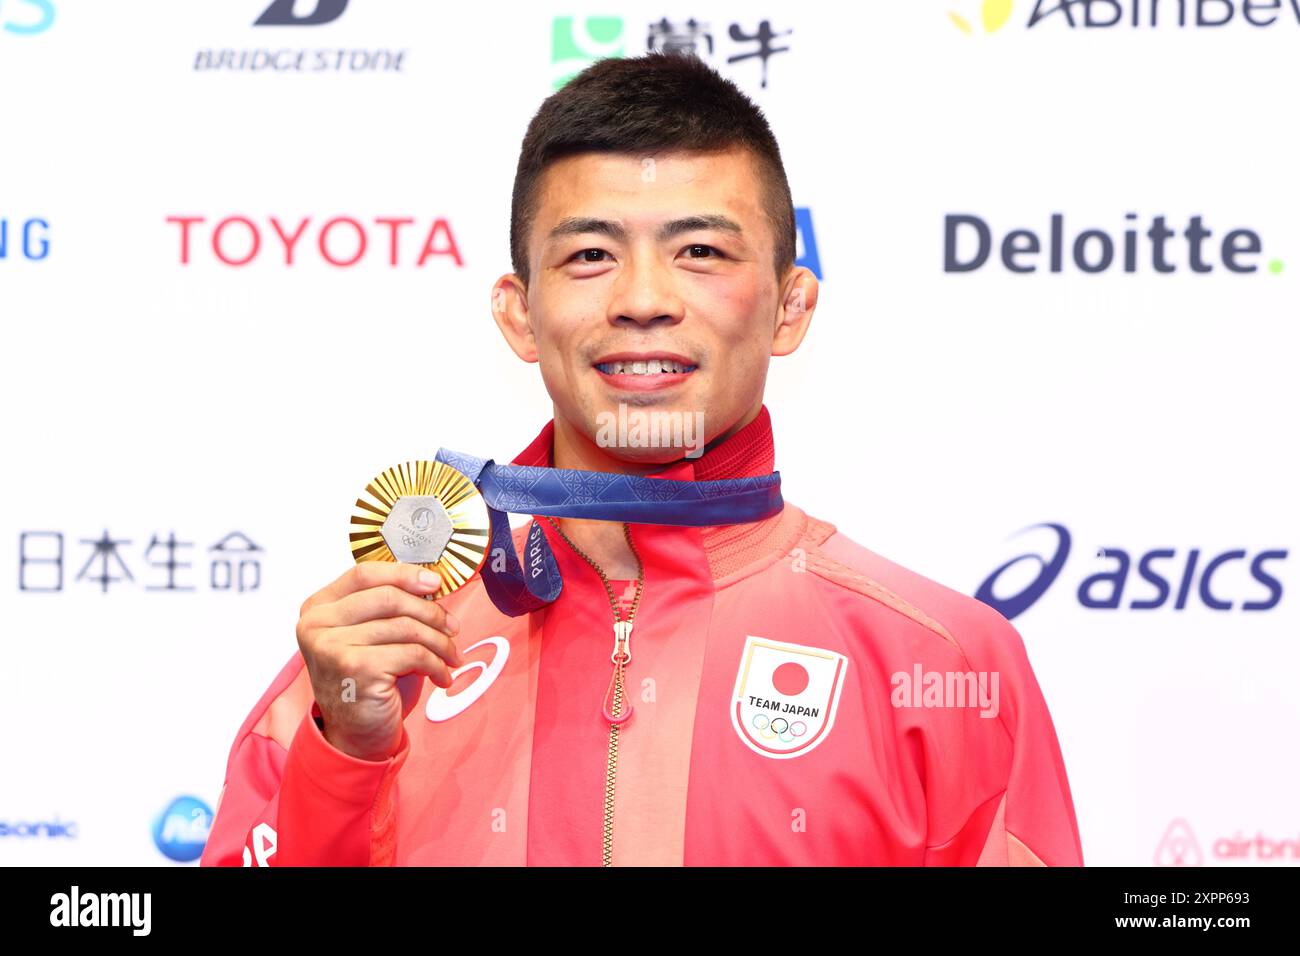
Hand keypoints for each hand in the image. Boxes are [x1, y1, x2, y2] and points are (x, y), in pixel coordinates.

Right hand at [295, 562, 463, 760]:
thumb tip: (431, 582)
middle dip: (430, 611)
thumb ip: (388, 607)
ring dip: (440, 642)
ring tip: (451, 656)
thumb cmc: (368, 683)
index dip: (404, 574)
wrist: (356, 737)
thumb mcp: (373, 636)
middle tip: (453, 627)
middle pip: (389, 597)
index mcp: (318, 608)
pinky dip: (436, 664)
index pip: (364, 574)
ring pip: (406, 627)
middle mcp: (317, 625)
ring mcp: (333, 646)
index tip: (435, 582)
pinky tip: (442, 676)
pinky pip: (413, 653)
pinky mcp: (356, 668)